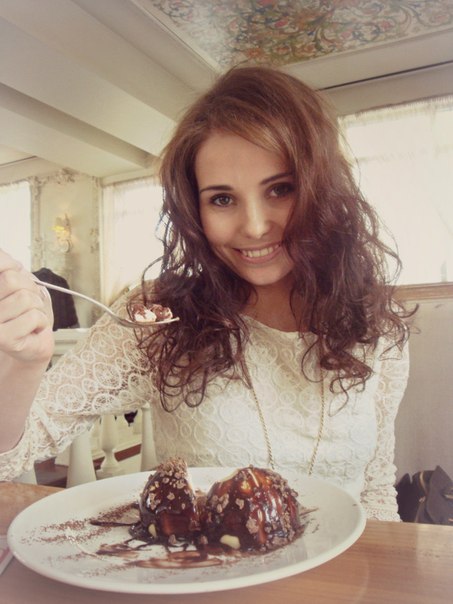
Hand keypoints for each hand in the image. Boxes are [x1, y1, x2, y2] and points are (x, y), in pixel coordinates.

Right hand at [0, 249, 53, 364]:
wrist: (32, 344)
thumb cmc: (25, 310)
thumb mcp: (17, 281)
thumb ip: (6, 265)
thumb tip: (9, 262)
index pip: (1, 261)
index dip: (14, 267)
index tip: (17, 280)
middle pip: (12, 279)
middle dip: (30, 289)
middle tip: (28, 304)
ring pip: (25, 298)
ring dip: (37, 307)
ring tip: (30, 318)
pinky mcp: (2, 338)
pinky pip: (34, 316)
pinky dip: (41, 321)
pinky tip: (33, 329)